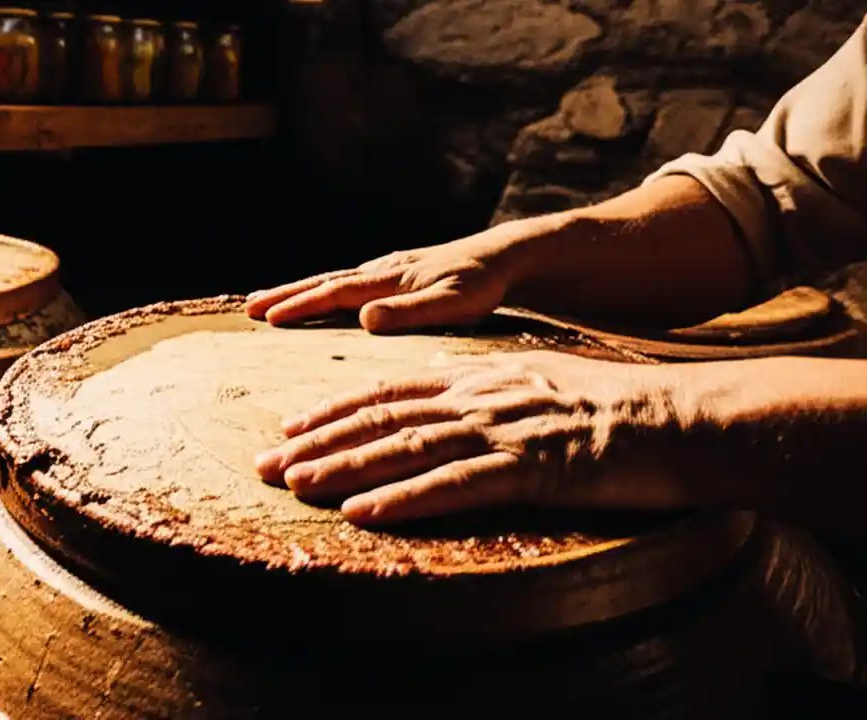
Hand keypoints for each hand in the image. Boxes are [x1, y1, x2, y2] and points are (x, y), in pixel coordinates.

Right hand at [243, 223, 536, 332]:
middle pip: (323, 282)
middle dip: (284, 295)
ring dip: (298, 291)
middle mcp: (381, 271)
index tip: (267, 317)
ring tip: (266, 302)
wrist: (505, 255)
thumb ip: (411, 312)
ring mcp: (386, 270)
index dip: (299, 305)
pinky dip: (322, 289)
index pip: (334, 293)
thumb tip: (363, 318)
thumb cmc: (483, 285)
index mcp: (389, 280)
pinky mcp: (395, 273)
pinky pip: (347, 282)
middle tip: (248, 308)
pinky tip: (317, 297)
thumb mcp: (454, 304)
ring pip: (332, 280)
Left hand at [253, 351, 711, 525]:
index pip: (390, 393)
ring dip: (344, 470)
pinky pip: (454, 486)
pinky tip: (364, 514)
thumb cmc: (619, 410)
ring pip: (404, 449)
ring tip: (295, 486)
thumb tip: (446, 406)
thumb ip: (489, 396)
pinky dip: (403, 500)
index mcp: (481, 379)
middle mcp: (480, 397)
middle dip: (318, 442)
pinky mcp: (531, 469)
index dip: (334, 411)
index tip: (291, 429)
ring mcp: (503, 431)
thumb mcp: (540, 388)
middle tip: (267, 464)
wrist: (684, 418)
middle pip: (381, 419)